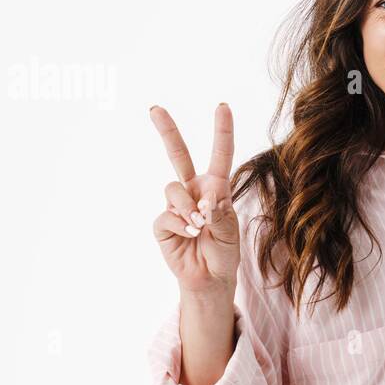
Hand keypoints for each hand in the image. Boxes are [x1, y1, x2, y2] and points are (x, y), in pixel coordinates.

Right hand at [149, 103, 239, 295]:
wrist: (209, 278)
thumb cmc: (224, 252)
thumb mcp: (230, 232)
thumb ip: (220, 213)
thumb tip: (206, 198)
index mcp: (216, 187)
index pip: (220, 155)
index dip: (222, 131)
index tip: (222, 106)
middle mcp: (194, 190)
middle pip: (178, 154)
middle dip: (167, 131)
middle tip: (155, 108)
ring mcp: (176, 205)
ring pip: (173, 188)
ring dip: (187, 207)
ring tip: (198, 226)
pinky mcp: (162, 222)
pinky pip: (166, 214)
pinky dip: (179, 224)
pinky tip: (189, 235)